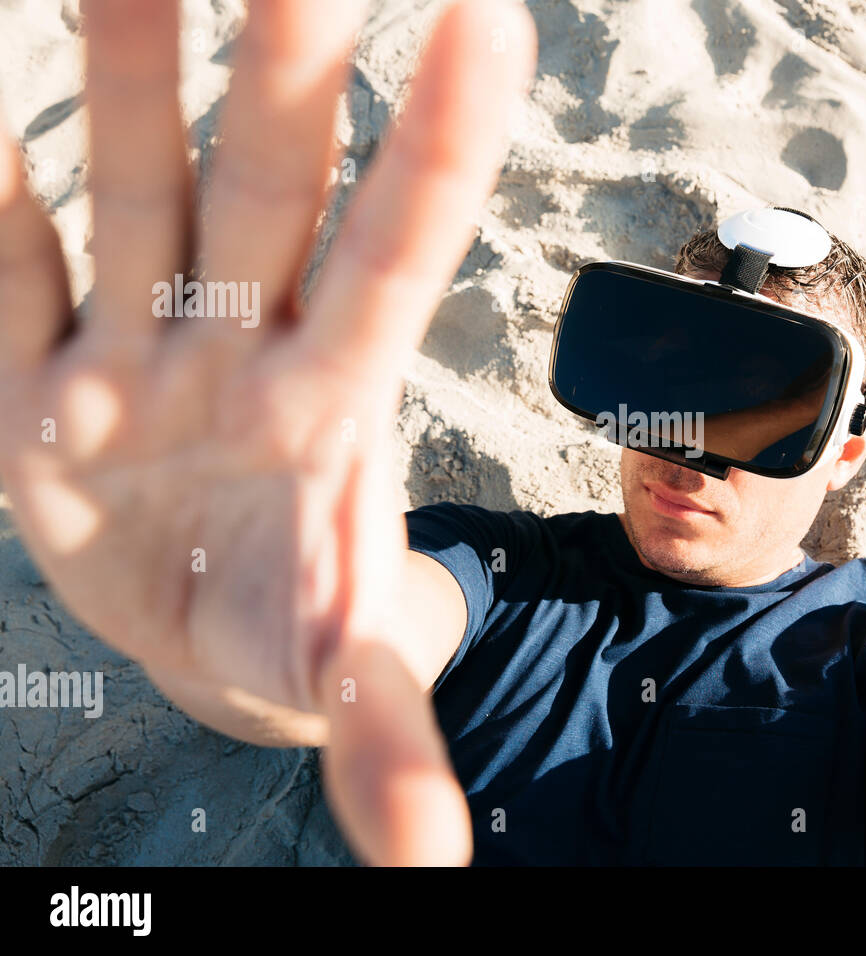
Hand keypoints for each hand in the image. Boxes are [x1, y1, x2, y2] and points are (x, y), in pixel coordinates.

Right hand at [0, 0, 535, 864]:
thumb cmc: (286, 627)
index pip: (398, 256)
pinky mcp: (28, 364)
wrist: (190, 619)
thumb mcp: (338, 675)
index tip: (489, 16)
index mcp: (331, 405)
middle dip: (287, 49)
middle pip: (272, 177)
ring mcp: (132, 340)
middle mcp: (240, 341)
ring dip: (126, 53)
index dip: (438, 148)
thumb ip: (387, 737)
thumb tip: (438, 863)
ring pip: (133, 173)